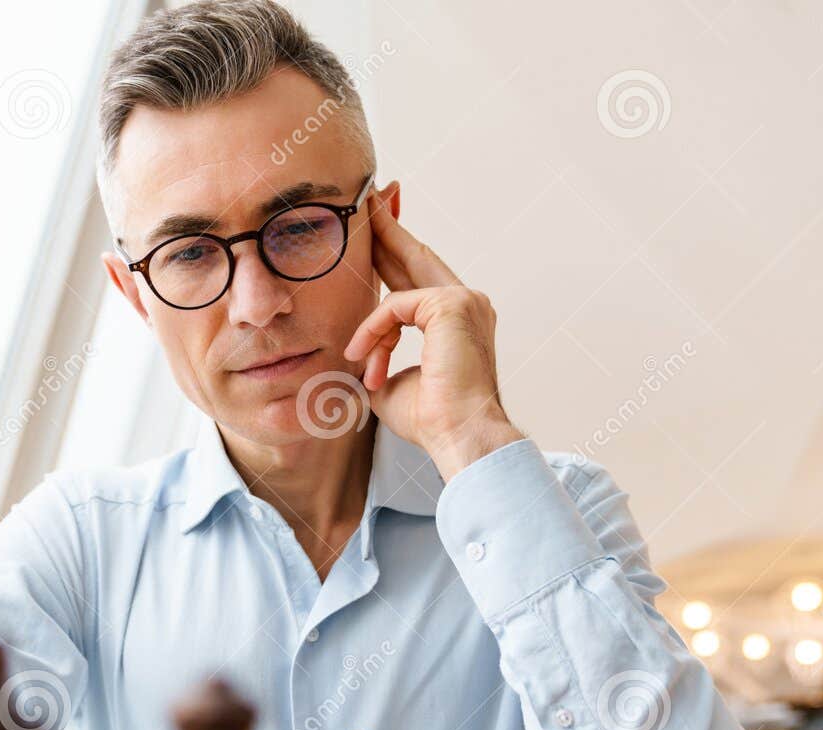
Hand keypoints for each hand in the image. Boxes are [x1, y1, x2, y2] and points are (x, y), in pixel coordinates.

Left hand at [343, 182, 523, 478]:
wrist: (460, 437)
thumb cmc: (431, 420)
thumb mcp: (390, 382)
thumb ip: (377, 355)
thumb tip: (355, 352)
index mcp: (457, 319)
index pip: (418, 275)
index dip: (394, 248)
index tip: (376, 222)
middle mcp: (467, 302)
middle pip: (415, 255)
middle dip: (385, 227)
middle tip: (366, 199)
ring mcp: (464, 300)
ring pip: (399, 288)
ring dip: (369, 320)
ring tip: (357, 350)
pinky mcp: (452, 305)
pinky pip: (395, 306)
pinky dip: (374, 331)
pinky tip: (365, 358)